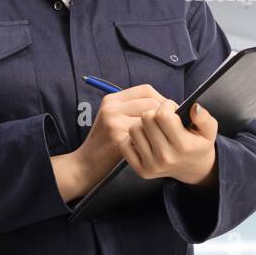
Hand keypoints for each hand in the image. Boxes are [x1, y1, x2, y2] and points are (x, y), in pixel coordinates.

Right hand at [54, 84, 166, 201]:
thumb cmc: (106, 143)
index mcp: (112, 99)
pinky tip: (152, 147)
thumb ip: (134, 109)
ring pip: (151, 118)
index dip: (161, 99)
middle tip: (169, 127)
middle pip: (151, 102)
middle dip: (164, 114)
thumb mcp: (114, 118)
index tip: (168, 111)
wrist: (86, 164)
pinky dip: (152, 140)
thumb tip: (166, 105)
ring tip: (161, 137)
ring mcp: (114, 122)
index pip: (146, 90)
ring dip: (160, 128)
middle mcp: (112, 107)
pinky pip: (146, 134)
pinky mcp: (118, 138)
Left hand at [120, 100, 218, 187]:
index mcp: (183, 146)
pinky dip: (132, 138)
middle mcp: (166, 157)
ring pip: (134, 129)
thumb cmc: (199, 143)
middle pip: (146, 118)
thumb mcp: (209, 130)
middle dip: (154, 113)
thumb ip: (204, 117)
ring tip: (154, 128)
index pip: (162, 115)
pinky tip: (145, 138)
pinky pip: (125, 145)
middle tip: (163, 118)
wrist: (193, 168)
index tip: (172, 109)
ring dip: (142, 124)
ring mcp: (152, 165)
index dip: (166, 105)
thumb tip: (194, 107)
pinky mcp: (141, 170)